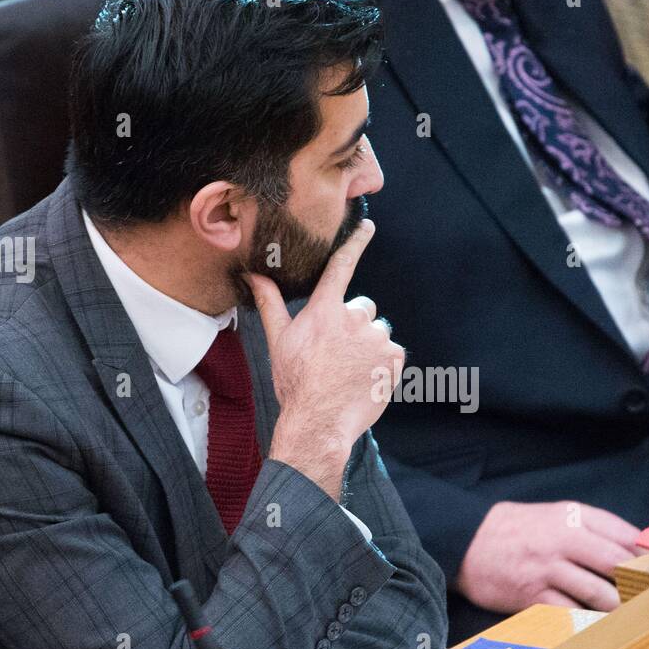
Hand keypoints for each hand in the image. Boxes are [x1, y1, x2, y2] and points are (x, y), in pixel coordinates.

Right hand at [248, 220, 404, 499]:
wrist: (319, 422)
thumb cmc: (295, 383)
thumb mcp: (279, 341)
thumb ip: (271, 303)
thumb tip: (252, 274)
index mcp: (325, 310)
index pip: (342, 266)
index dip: (356, 242)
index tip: (368, 226)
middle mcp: (354, 318)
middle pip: (362, 308)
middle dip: (353, 325)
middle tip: (336, 353)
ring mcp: (377, 339)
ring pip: (378, 333)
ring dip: (369, 346)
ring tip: (350, 370)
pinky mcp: (395, 359)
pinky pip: (393, 353)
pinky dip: (383, 363)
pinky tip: (364, 378)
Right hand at [455, 501, 641, 614]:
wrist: (468, 540)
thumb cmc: (521, 529)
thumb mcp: (560, 515)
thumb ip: (598, 529)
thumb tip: (640, 550)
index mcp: (576, 518)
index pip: (628, 537)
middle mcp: (565, 540)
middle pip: (620, 565)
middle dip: (647, 585)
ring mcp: (548, 569)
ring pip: (599, 594)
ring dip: (623, 610)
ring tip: (643, 620)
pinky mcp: (532, 595)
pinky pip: (570, 613)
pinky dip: (591, 623)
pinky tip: (606, 631)